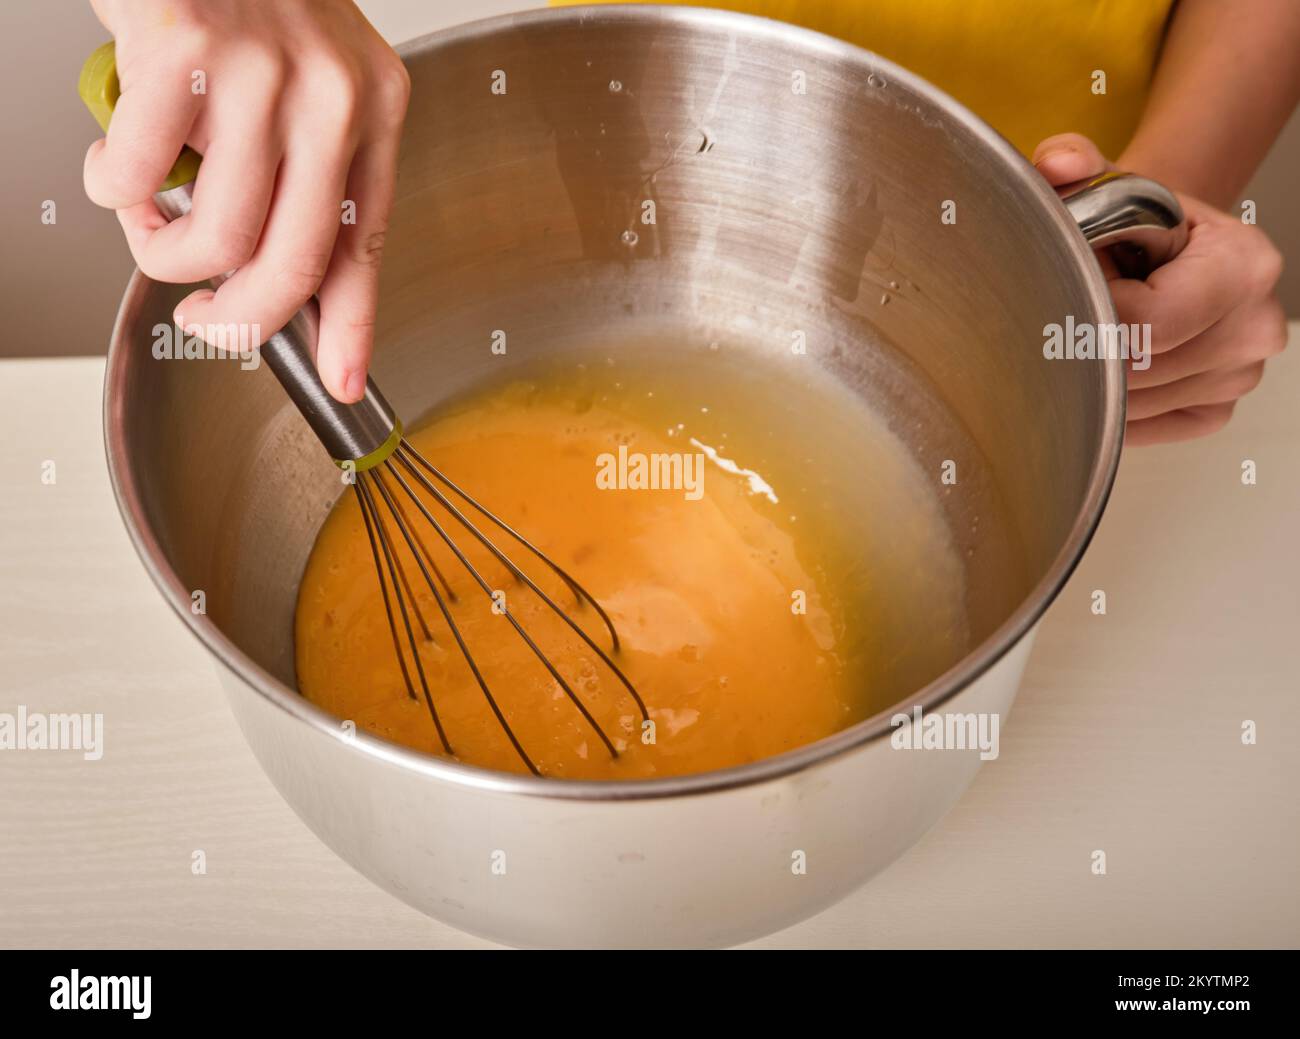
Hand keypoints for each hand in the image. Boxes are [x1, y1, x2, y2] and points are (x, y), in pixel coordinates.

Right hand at [83, 0, 410, 402]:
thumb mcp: (307, 80)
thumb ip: (304, 170)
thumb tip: (281, 276)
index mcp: (373, 107)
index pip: (367, 245)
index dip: (352, 328)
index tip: (343, 383)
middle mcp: (331, 94)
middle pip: (292, 265)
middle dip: (238, 318)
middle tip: (205, 314)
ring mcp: (261, 73)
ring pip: (215, 237)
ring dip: (161, 249)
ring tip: (147, 212)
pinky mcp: (183, 50)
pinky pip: (138, 181)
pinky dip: (112, 189)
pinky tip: (116, 160)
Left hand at [1032, 133, 1286, 445]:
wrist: (1159, 251)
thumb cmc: (1132, 223)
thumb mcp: (1102, 183)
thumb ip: (1072, 164)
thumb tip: (1058, 163)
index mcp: (1243, 266)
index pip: (1143, 324)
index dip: (1090, 308)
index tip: (1081, 279)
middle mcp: (1255, 327)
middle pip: (1135, 371)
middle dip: (1085, 342)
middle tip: (1079, 306)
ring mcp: (1239, 377)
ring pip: (1130, 405)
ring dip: (1091, 373)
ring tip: (1097, 326)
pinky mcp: (1214, 412)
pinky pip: (1141, 427)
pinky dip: (1108, 403)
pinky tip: (1106, 363)